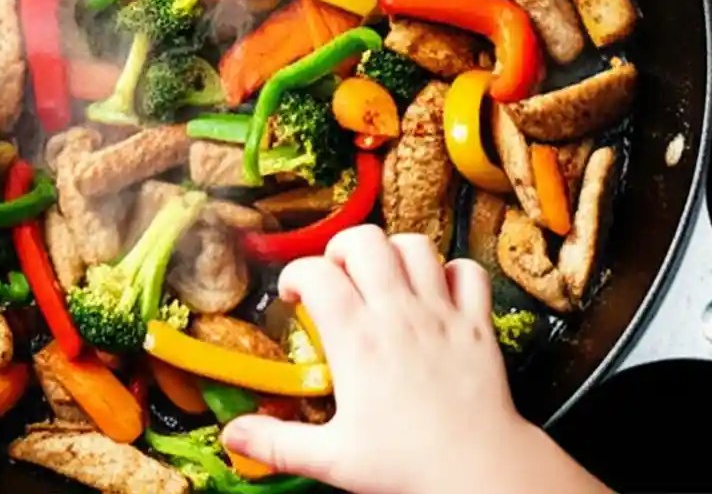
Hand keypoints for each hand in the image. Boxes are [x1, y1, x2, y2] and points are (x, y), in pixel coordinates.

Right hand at [222, 226, 553, 493]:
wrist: (479, 472)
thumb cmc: (408, 465)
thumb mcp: (332, 458)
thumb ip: (277, 443)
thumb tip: (232, 434)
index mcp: (357, 340)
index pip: (316, 272)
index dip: (295, 274)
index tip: (293, 296)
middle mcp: (398, 315)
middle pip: (365, 240)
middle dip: (342, 248)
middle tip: (336, 276)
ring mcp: (441, 314)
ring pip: (416, 245)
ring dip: (393, 252)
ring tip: (381, 277)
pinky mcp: (477, 323)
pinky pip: (469, 271)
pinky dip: (451, 271)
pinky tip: (436, 290)